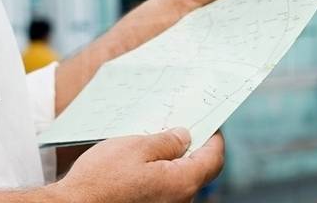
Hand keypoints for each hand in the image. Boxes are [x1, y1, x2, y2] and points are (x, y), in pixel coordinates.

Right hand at [57, 129, 223, 202]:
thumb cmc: (102, 179)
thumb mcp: (136, 147)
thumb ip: (167, 141)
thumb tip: (185, 137)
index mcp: (181, 183)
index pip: (213, 159)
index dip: (214, 137)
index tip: (210, 122)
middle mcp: (179, 201)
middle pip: (198, 170)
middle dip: (192, 147)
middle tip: (179, 125)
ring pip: (180, 180)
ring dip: (173, 160)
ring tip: (155, 140)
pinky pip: (164, 189)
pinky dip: (160, 173)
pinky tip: (143, 161)